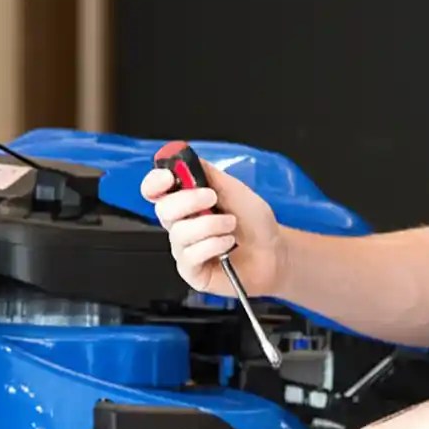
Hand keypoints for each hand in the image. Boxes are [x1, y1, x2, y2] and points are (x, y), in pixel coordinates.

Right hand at [140, 159, 286, 297]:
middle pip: (163, 209)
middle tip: (213, 199)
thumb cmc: (255, 224)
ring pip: (179, 233)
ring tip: (230, 227)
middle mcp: (181, 224)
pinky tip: (227, 244)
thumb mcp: (235, 189)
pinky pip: (190, 256)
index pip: (155, 190)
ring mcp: (184, 248)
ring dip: (210, 226)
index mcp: (186, 202)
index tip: (169, 178)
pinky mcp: (191, 271)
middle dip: (189, 201)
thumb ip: (208, 173)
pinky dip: (212, 245)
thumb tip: (185, 157)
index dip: (155, 182)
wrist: (274, 252)